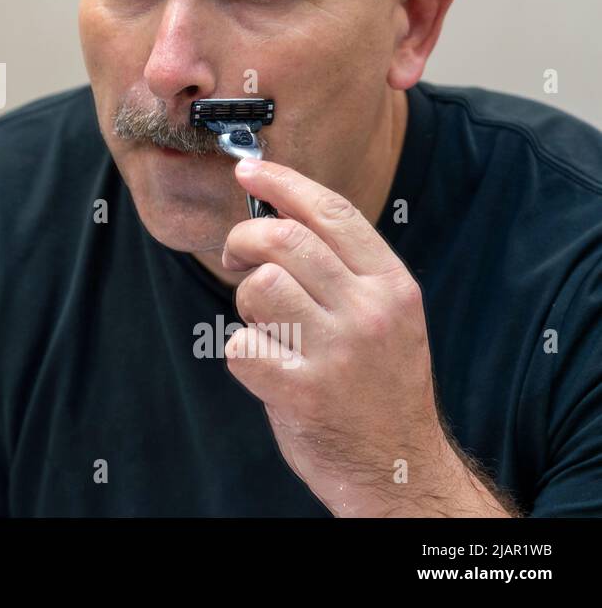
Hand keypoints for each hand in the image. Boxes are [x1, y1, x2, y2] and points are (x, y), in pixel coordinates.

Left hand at [221, 157, 509, 516]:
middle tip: (237, 258)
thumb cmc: (378, 384)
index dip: (282, 183)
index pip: (331, 212)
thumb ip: (344, 266)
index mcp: (391, 285)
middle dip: (243, 240)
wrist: (399, 467)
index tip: (247, 169)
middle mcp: (369, 312)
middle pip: (283, 240)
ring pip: (258, 286)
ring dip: (246, 303)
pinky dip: (243, 354)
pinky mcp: (303, 393)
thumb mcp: (386, 315)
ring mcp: (337, 353)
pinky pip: (241, 346)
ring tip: (266, 324)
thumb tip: (279, 209)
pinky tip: (268, 369)